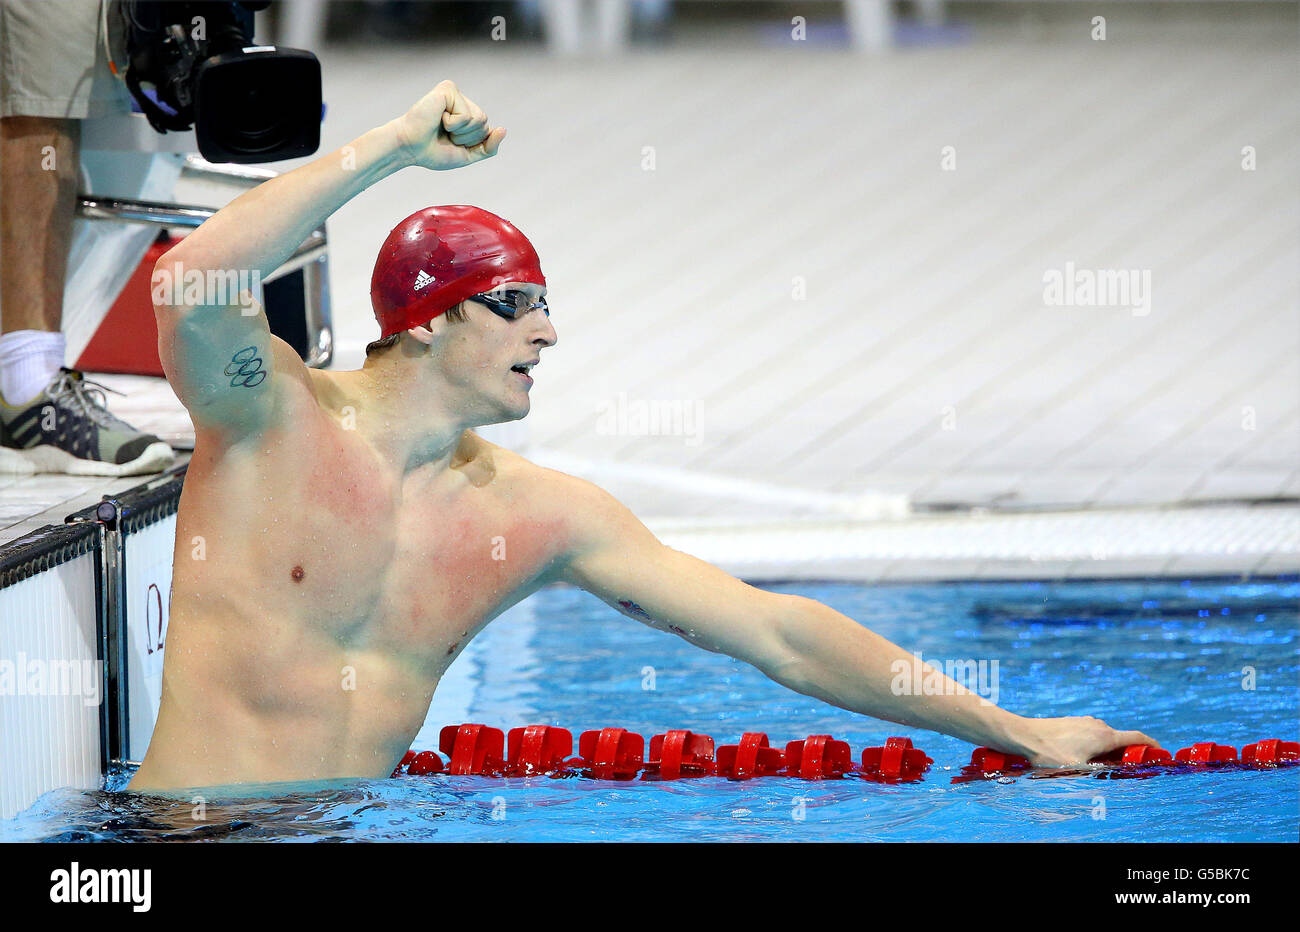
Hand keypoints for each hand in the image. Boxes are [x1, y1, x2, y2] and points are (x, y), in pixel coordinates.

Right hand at [394, 80, 505, 170]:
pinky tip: (438, 118)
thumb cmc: (433, 151)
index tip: (450, 142)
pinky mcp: (448, 89)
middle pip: (484, 124)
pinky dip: (453, 124)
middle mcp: (463, 101)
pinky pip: (466, 115)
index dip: (471, 144)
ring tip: (442, 127)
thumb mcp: (467, 155)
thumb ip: (488, 147)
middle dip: (467, 137)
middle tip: (445, 135)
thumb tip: (503, 130)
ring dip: (460, 132)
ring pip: (479, 119)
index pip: (486, 131)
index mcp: (467, 115)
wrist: (410, 148)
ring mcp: (456, 94)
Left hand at [1020, 715, 1161, 766]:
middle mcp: (1098, 725)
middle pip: (1120, 740)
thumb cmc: (1049, 754)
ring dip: (1106, 751)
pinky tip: (1079, 756)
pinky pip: (1091, 734)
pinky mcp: (1073, 722)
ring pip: (1104, 738)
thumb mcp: (1078, 769)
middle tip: (1120, 771)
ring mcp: (1085, 722)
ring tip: (1094, 767)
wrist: (1024, 735)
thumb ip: (1101, 770)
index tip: (1160, 751)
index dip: (1152, 744)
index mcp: (1104, 736)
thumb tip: (1116, 771)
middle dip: (1125, 755)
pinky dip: (1094, 745)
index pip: (1137, 737)